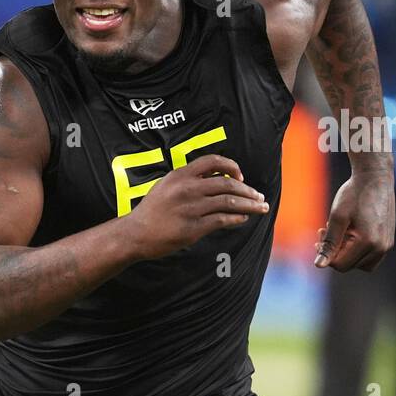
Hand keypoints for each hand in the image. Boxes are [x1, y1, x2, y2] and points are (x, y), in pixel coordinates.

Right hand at [127, 155, 270, 259]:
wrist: (135, 234)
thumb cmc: (152, 211)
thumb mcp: (166, 186)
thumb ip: (188, 181)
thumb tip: (218, 181)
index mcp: (180, 175)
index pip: (213, 161)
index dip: (232, 167)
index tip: (240, 178)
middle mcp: (187, 189)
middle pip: (227, 184)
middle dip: (248, 191)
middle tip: (259, 197)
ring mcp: (190, 208)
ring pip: (230, 202)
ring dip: (250, 205)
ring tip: (260, 208)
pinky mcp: (193, 228)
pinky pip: (223, 220)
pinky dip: (237, 218)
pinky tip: (244, 219)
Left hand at [315, 172, 394, 270]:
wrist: (375, 177)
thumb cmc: (354, 194)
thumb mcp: (337, 218)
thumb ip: (329, 243)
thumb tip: (319, 265)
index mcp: (368, 242)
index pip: (340, 265)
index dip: (326, 254)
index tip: (321, 233)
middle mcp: (381, 247)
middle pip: (349, 265)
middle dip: (335, 252)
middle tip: (326, 229)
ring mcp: (387, 245)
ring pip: (360, 264)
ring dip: (346, 253)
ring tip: (340, 232)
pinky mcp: (388, 240)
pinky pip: (370, 256)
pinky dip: (357, 250)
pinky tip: (350, 232)